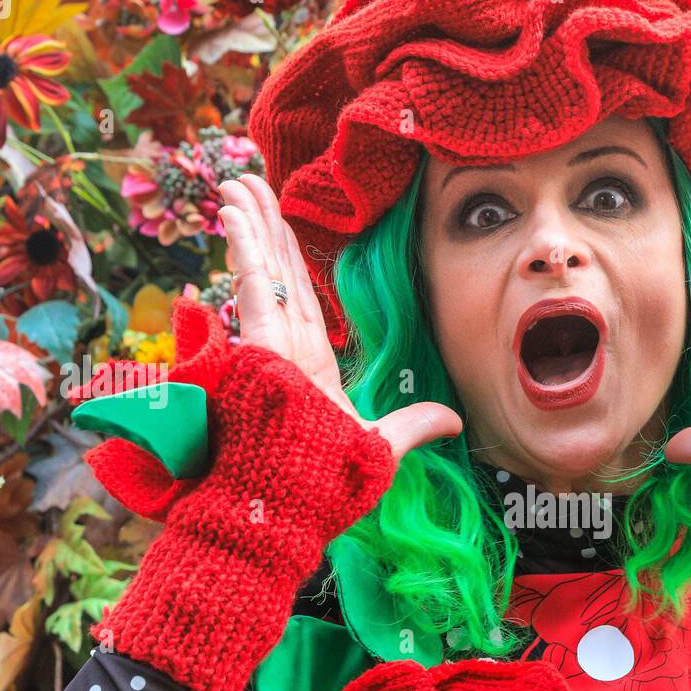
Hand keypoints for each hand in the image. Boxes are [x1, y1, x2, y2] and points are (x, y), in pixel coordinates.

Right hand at [216, 174, 462, 462]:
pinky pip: (253, 291)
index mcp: (311, 366)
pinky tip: (236, 214)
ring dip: (250, 225)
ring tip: (236, 183)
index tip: (279, 222)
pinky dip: (245, 252)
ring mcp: (268, 348)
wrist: (294, 507)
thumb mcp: (381, 447)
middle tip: (248, 182)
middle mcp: (285, 350)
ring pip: (261, 272)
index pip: (301, 297)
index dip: (290, 256)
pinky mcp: (257, 349)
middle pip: (277, 274)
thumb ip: (414, 426)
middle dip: (264, 226)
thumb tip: (454, 422)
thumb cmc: (328, 484)